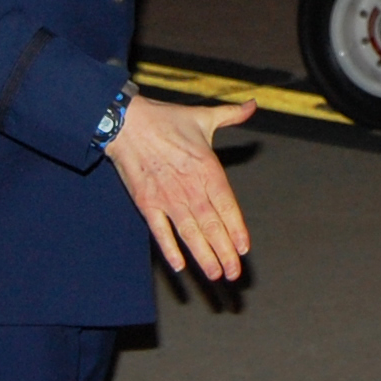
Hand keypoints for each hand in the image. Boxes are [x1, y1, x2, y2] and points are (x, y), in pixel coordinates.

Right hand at [105, 96, 254, 280]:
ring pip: (190, 233)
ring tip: (214, 275)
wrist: (127, 123)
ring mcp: (168, 198)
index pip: (227, 205)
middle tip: (234, 274)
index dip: (237, 229)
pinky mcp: (147, 203)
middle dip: (224, 252)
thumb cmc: (166, 119)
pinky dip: (169, 248)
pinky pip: (160, 231)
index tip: (244, 248)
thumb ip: (231, 115)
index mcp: (208, 168)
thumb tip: (252, 105)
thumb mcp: (203, 116)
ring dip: (203, 256)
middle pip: (212, 226)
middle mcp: (190, 187)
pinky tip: (179, 266)